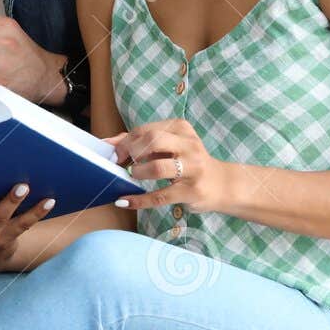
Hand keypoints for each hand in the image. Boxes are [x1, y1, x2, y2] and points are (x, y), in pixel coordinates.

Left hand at [107, 119, 236, 213]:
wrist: (222, 184)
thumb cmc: (187, 162)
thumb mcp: (169, 146)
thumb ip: (139, 142)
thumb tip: (106, 143)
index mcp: (181, 129)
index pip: (145, 130)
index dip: (125, 142)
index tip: (114, 154)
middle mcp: (189, 145)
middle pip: (153, 140)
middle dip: (131, 152)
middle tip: (121, 164)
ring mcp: (192, 168)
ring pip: (157, 167)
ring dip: (138, 172)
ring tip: (132, 176)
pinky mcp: (191, 191)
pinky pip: (159, 196)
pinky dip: (138, 200)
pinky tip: (124, 201)